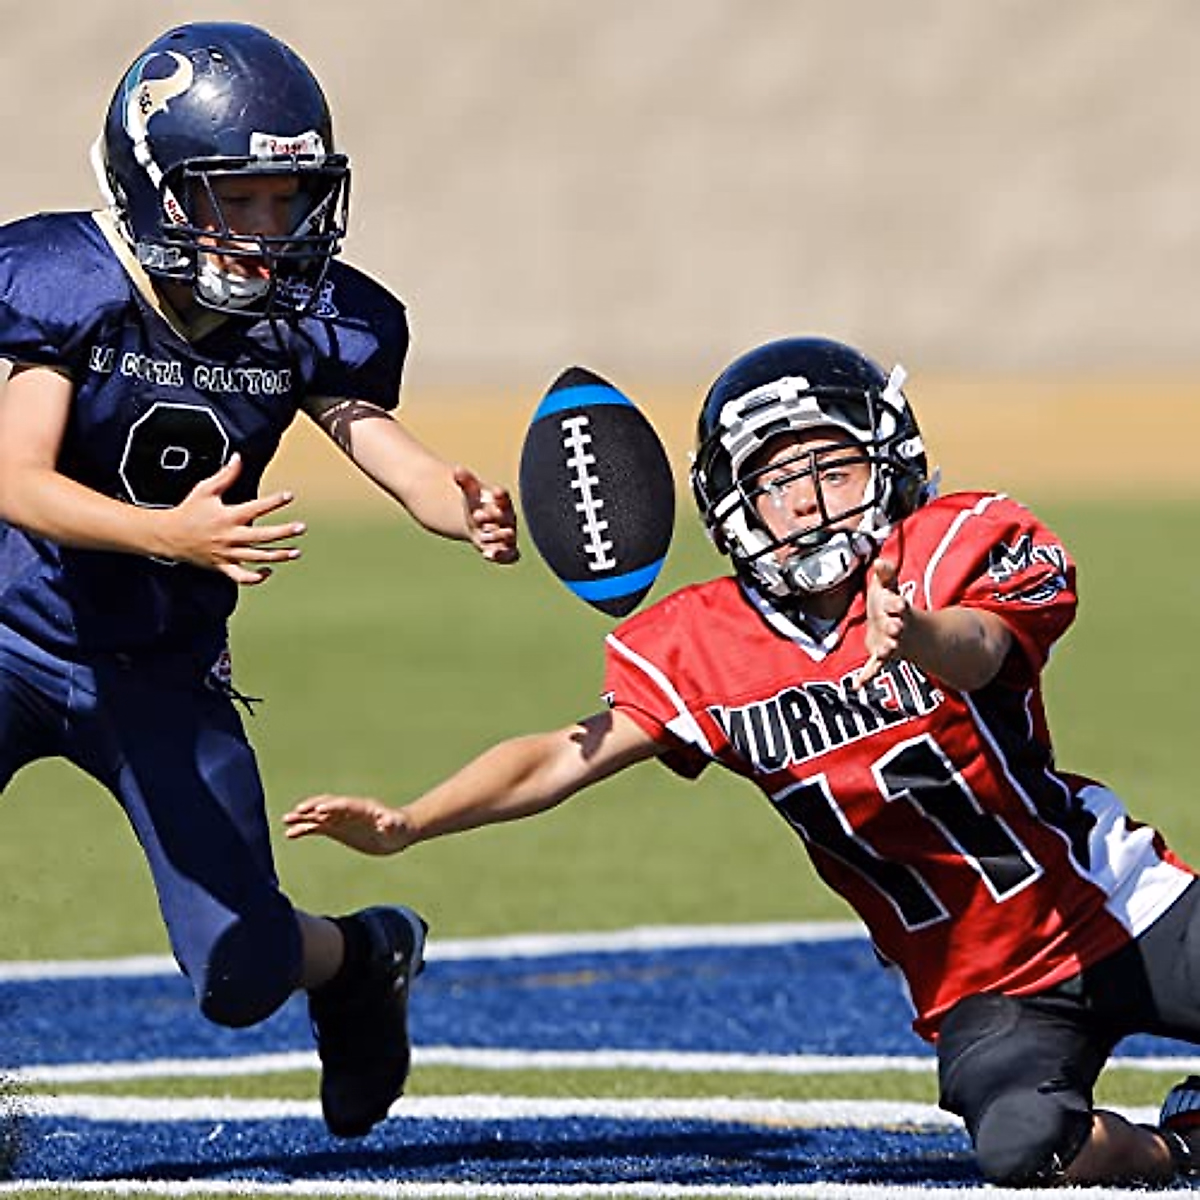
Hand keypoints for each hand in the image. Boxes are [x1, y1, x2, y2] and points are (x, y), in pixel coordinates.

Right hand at [163, 454, 305, 584]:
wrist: (168, 535)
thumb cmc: (189, 511)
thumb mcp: (205, 490)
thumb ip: (225, 475)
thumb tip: (239, 457)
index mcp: (227, 517)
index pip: (255, 508)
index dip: (273, 502)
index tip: (289, 496)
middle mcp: (229, 537)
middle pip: (261, 536)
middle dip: (283, 532)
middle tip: (300, 527)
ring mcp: (227, 554)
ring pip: (256, 557)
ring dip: (278, 555)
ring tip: (295, 552)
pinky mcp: (223, 566)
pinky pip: (241, 577)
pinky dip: (255, 577)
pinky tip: (268, 570)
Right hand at [283, 795, 410, 855]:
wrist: (396, 832)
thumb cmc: (399, 827)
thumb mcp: (397, 826)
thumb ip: (390, 823)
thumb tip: (387, 822)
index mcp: (363, 807)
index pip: (345, 805)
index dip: (332, 806)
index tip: (318, 809)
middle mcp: (348, 810)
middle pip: (328, 806)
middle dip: (312, 808)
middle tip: (295, 813)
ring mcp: (341, 819)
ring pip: (319, 816)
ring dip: (303, 818)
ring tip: (286, 821)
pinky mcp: (337, 828)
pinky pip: (318, 827)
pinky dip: (305, 829)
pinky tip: (291, 834)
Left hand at [455, 465, 519, 563]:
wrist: (479, 522)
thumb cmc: (478, 504)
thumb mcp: (471, 492)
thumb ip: (466, 481)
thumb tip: (457, 471)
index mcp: (502, 504)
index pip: (504, 499)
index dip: (501, 496)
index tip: (495, 492)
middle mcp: (508, 520)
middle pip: (507, 519)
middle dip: (495, 517)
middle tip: (477, 515)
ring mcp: (507, 536)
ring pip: (509, 539)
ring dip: (497, 538)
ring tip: (484, 536)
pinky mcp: (505, 550)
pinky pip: (510, 556)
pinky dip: (501, 556)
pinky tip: (487, 555)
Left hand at [854, 558, 908, 689]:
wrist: (903, 628)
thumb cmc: (891, 604)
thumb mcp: (889, 586)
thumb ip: (885, 574)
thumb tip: (879, 560)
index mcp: (898, 608)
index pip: (898, 604)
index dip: (896, 604)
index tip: (897, 602)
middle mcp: (896, 627)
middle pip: (896, 626)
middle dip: (894, 626)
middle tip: (895, 626)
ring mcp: (891, 643)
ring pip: (889, 647)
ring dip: (887, 648)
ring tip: (885, 650)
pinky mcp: (882, 655)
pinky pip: (875, 667)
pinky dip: (866, 676)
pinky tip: (856, 685)